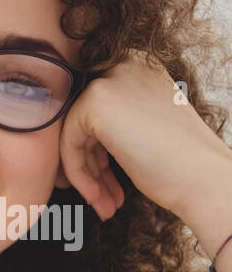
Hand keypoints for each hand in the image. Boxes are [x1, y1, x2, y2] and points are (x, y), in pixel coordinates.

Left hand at [59, 49, 230, 222]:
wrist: (201, 176)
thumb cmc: (181, 160)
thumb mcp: (144, 127)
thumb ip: (116, 122)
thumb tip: (83, 139)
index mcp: (142, 68)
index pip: (100, 111)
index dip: (97, 151)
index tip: (99, 181)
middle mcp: (126, 66)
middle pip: (86, 123)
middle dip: (92, 166)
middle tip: (101, 197)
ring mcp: (110, 80)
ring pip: (76, 136)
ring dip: (87, 177)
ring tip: (104, 205)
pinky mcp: (95, 102)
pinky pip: (69, 144)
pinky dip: (79, 174)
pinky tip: (97, 197)